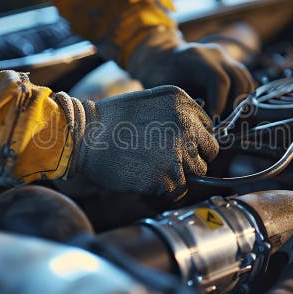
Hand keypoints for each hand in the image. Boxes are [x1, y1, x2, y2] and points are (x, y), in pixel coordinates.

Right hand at [57, 86, 218, 199]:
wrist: (84, 135)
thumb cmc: (111, 120)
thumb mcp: (151, 101)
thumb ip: (178, 114)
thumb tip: (195, 136)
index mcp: (184, 103)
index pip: (206, 128)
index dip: (192, 140)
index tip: (175, 145)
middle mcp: (187, 125)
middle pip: (208, 151)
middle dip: (191, 158)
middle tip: (166, 160)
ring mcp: (180, 151)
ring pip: (198, 172)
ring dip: (180, 175)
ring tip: (153, 169)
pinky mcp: (169, 176)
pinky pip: (181, 191)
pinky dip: (166, 192)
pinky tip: (147, 180)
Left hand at [127, 29, 255, 116]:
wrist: (160, 58)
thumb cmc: (159, 77)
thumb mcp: (166, 90)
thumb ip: (185, 103)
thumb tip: (203, 122)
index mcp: (196, 57)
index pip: (219, 80)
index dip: (220, 104)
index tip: (213, 122)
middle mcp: (214, 54)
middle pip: (238, 79)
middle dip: (233, 106)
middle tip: (222, 124)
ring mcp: (224, 57)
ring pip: (245, 81)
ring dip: (240, 103)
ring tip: (226, 119)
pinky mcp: (229, 63)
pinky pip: (244, 81)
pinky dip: (241, 97)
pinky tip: (229, 111)